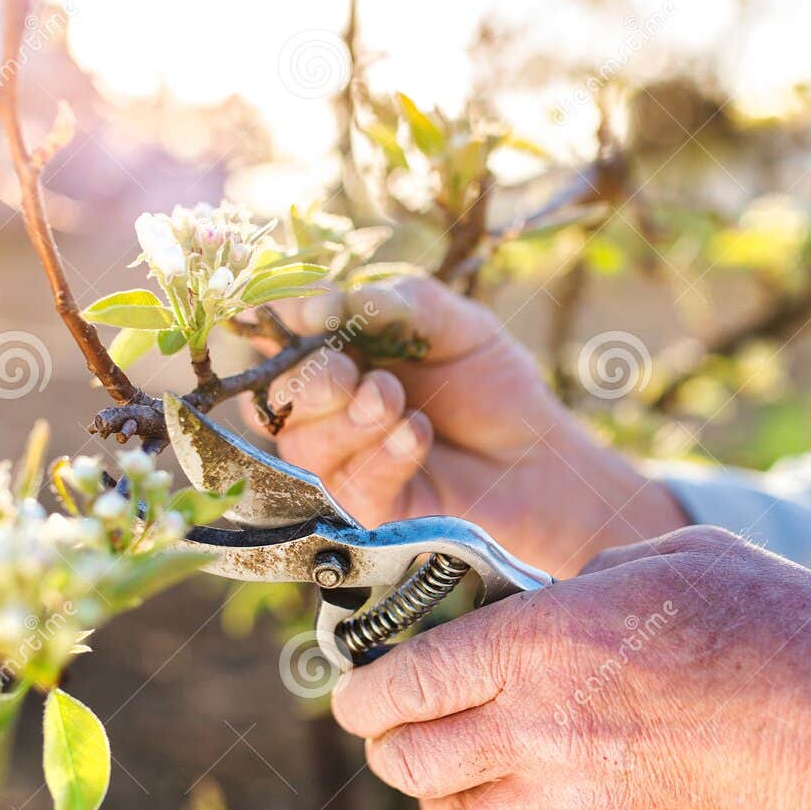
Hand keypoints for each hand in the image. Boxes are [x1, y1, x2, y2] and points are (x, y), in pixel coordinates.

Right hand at [242, 275, 684, 576]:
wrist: (537, 458)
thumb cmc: (492, 387)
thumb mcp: (458, 326)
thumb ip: (402, 303)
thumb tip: (339, 300)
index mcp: (337, 351)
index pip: (277, 331)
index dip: (281, 318)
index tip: (320, 310)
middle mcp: (324, 408)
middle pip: (273, 396)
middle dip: (310, 381)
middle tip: (352, 374)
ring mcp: (339, 462)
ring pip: (303, 444)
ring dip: (351, 420)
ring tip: (399, 404)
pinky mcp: (363, 509)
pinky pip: (347, 485)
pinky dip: (382, 455)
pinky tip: (418, 435)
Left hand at [329, 526, 810, 809]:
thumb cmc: (775, 623)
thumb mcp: (673, 555)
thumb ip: (593, 573)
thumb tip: (558, 595)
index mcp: (542, 641)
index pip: (408, 681)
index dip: (363, 692)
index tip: (352, 694)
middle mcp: (540, 726)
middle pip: (411, 757)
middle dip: (385, 743)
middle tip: (388, 726)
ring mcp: (576, 793)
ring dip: (431, 795)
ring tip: (435, 771)